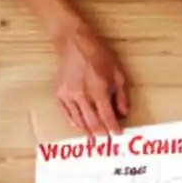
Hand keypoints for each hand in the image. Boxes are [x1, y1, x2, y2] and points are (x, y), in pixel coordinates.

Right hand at [54, 23, 128, 140]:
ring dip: (88, 130)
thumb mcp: (117, 73)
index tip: (117, 135)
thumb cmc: (98, 55)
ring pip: (79, 121)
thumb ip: (121, 95)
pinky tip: (80, 125)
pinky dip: (75, 122)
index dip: (113, 128)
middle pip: (93, 123)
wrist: (74, 43)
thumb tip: (122, 113)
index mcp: (98, 90)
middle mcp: (82, 95)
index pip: (107, 117)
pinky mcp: (59, 94)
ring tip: (94, 137)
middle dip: (101, 133)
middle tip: (106, 140)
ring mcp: (68, 95)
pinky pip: (67, 114)